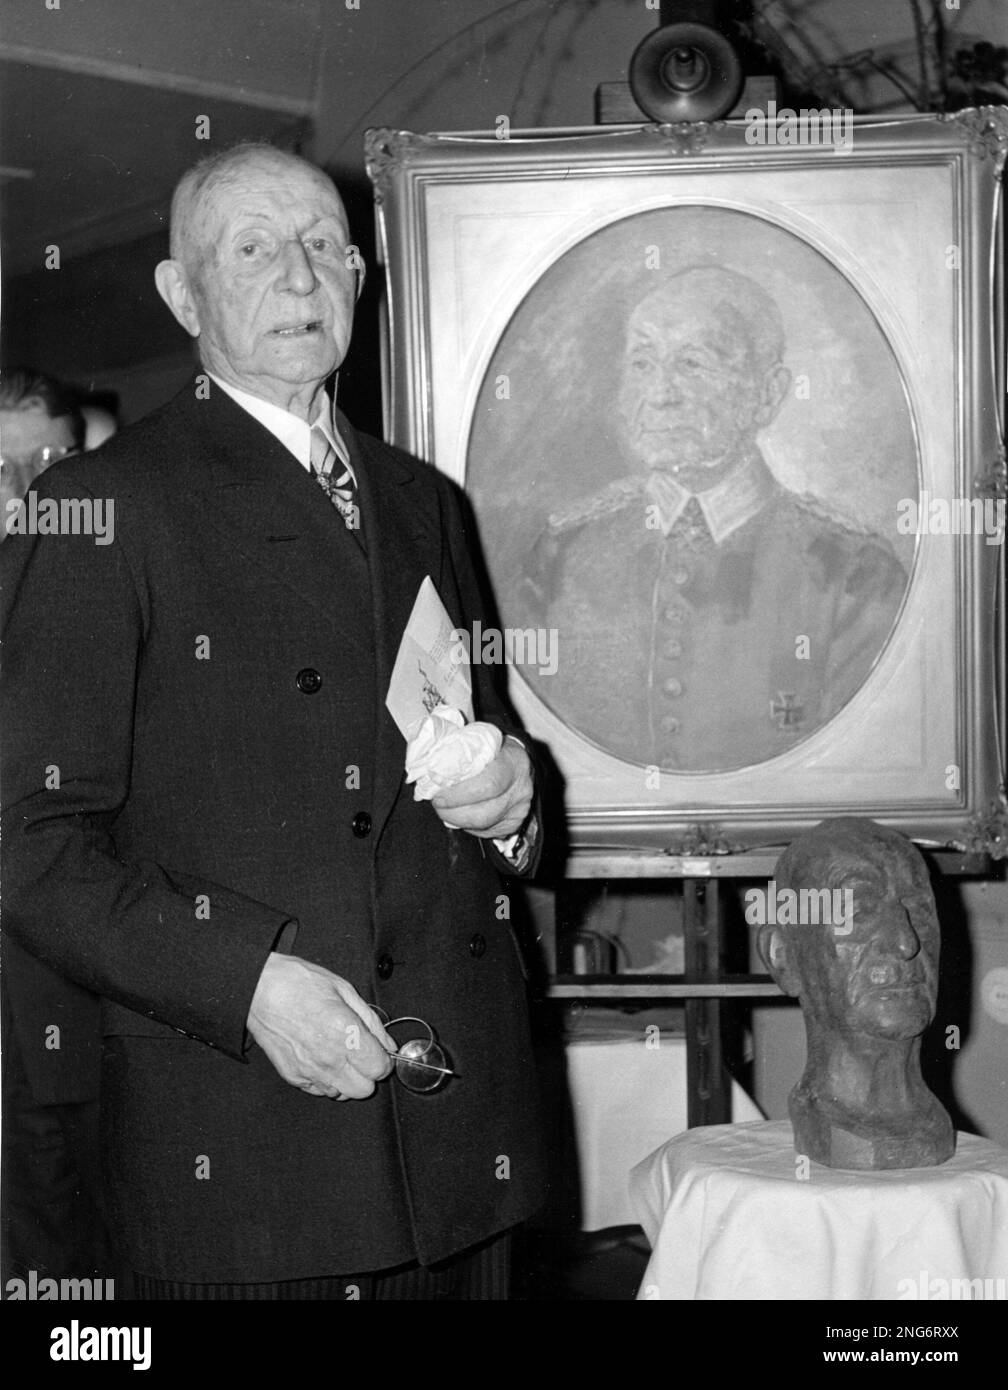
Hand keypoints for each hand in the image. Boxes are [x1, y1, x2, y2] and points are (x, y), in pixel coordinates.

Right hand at [247, 954, 394, 1099]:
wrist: (259, 990)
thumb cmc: (301, 983)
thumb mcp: (345, 990)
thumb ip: (372, 1022)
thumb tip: (388, 1044)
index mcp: (346, 1034)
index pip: (379, 1069)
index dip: (383, 1060)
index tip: (378, 1051)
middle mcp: (329, 1058)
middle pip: (364, 1090)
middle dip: (367, 1074)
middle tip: (360, 1054)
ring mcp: (309, 1071)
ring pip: (341, 1094)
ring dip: (345, 1079)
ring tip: (337, 1054)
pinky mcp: (292, 1076)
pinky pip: (319, 1091)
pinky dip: (325, 1079)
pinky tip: (319, 1057)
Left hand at [430, 737, 532, 838]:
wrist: (518, 763)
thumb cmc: (494, 751)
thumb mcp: (481, 742)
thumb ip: (459, 752)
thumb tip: (430, 764)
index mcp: (513, 762)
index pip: (487, 785)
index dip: (459, 794)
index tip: (438, 794)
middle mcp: (521, 789)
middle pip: (484, 812)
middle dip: (452, 812)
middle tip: (437, 803)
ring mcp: (520, 809)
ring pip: (482, 825)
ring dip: (456, 820)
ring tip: (444, 808)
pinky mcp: (514, 824)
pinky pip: (485, 832)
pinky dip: (467, 825)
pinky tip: (460, 814)